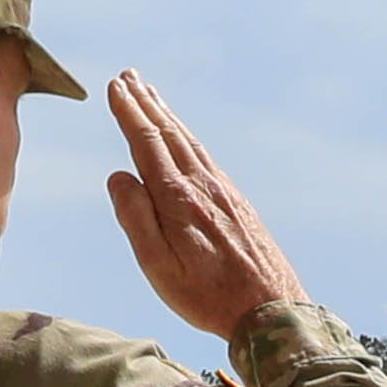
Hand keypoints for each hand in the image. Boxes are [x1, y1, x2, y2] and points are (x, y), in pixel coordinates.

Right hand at [100, 71, 308, 342]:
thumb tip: (118, 176)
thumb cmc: (208, 297)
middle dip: (147, 103)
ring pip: (190, 141)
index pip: (147, 143)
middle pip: (170, 133)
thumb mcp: (159, 268)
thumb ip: (136, 219)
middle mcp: (202, 185)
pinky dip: (188, 137)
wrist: (272, 309)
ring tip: (152, 94)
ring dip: (168, 115)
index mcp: (178, 199)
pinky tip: (184, 137)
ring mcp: (223, 191)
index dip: (129, 113)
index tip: (115, 88)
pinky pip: (205, 156)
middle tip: (129, 77)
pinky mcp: (236, 202)